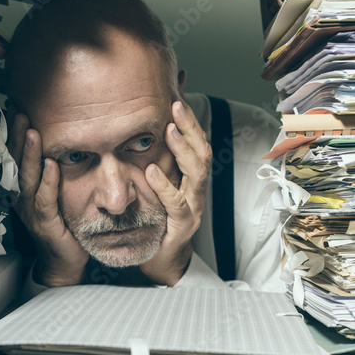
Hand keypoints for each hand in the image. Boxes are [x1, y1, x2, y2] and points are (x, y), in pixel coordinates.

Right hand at [9, 113, 89, 286]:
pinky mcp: (45, 224)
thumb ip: (56, 172)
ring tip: (33, 132)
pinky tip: (50, 165)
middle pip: (17, 163)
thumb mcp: (58, 193)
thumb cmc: (64, 226)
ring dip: (30, 154)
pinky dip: (47, 182)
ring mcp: (32, 212)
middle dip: (19, 136)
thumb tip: (63, 143)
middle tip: (19, 112)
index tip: (15, 108)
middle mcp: (24, 198)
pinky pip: (44, 201)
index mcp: (26, 189)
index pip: (17, 156)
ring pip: (27, 179)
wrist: (66, 262)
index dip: (16, 134)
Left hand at [139, 101, 210, 285]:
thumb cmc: (158, 218)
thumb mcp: (157, 183)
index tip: (177, 95)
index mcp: (192, 178)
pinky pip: (177, 205)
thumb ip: (157, 156)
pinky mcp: (182, 227)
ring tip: (169, 130)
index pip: (198, 142)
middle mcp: (197, 190)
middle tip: (176, 105)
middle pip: (203, 152)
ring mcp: (193, 208)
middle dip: (191, 127)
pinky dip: (165, 186)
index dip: (190, 120)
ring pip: (198, 175)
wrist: (161, 259)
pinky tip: (152, 171)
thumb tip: (151, 127)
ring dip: (183, 150)